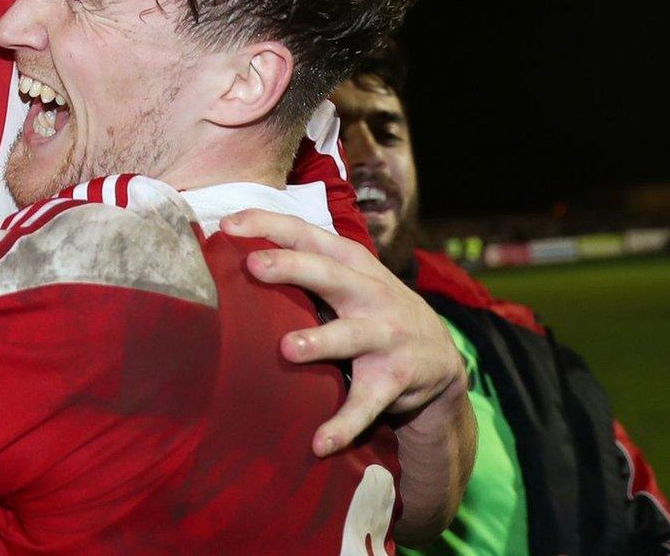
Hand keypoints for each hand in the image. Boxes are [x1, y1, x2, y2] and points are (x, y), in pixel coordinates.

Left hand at [222, 208, 464, 455]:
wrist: (440, 360)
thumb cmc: (373, 310)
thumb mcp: (351, 279)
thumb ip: (308, 264)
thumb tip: (235, 252)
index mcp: (353, 264)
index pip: (309, 234)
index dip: (270, 226)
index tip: (229, 224)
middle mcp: (371, 294)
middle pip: (328, 275)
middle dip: (292, 268)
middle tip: (254, 266)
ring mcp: (385, 336)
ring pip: (350, 337)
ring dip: (320, 342)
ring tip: (287, 349)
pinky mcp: (394, 380)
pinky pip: (366, 404)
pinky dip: (344, 424)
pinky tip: (320, 443)